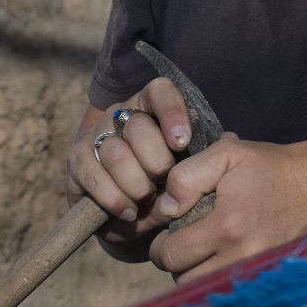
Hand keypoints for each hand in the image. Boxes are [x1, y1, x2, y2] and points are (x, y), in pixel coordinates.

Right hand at [66, 79, 192, 256]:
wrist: (130, 214)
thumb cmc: (167, 183)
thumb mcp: (188, 169)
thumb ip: (206, 154)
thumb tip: (229, 140)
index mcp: (151, 106)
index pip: (160, 92)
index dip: (171, 113)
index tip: (182, 143)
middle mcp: (121, 113)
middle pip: (137, 128)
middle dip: (156, 163)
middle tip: (165, 184)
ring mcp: (96, 134)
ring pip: (117, 155)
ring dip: (137, 186)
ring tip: (147, 201)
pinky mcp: (77, 159)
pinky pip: (95, 176)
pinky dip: (115, 199)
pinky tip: (129, 211)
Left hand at [146, 135, 306, 281]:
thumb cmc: (267, 167)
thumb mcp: (226, 153)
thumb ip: (187, 176)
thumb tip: (165, 209)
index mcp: (226, 225)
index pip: (171, 256)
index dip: (161, 246)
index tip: (168, 233)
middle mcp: (241, 255)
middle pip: (184, 281)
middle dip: (177, 263)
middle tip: (185, 243)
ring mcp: (256, 271)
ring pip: (205, 291)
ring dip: (197, 274)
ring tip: (204, 252)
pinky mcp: (268, 277)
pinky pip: (230, 293)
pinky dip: (219, 282)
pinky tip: (222, 261)